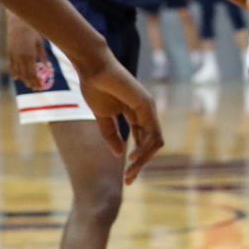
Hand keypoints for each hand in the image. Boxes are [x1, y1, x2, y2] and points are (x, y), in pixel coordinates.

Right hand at [6, 13, 48, 88]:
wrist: (18, 22)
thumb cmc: (33, 31)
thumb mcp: (41, 44)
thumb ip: (44, 56)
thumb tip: (48, 68)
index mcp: (30, 56)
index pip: (33, 74)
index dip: (37, 82)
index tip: (41, 88)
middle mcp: (20, 57)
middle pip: (26, 75)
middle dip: (31, 83)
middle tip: (37, 89)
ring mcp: (13, 56)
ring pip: (18, 72)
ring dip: (24, 80)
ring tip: (30, 85)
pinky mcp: (9, 53)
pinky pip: (12, 66)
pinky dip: (15, 73)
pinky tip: (18, 78)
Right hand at [72, 54, 164, 183]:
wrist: (92, 68)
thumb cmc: (95, 87)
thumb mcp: (103, 118)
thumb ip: (111, 135)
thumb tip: (120, 155)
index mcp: (136, 115)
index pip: (142, 142)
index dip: (137, 161)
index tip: (127, 178)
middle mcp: (146, 113)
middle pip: (151, 144)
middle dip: (141, 164)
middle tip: (129, 179)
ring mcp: (148, 109)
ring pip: (155, 142)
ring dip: (143, 159)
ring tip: (130, 171)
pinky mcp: (146, 105)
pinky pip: (153, 132)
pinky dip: (145, 147)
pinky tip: (133, 157)